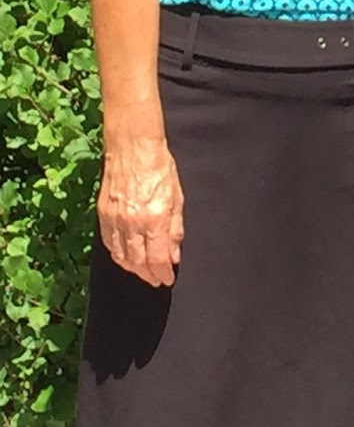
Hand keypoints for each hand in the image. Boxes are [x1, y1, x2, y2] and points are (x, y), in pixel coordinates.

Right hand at [98, 122, 184, 286]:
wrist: (132, 147)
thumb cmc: (159, 167)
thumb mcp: (177, 197)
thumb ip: (175, 229)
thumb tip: (174, 255)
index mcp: (154, 218)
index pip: (158, 259)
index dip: (163, 273)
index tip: (168, 279)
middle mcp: (133, 223)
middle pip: (139, 262)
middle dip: (149, 275)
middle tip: (157, 279)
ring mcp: (115, 220)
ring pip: (121, 257)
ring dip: (133, 269)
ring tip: (144, 272)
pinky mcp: (103, 214)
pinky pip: (109, 244)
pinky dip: (118, 256)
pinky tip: (126, 258)